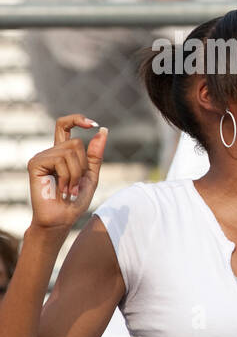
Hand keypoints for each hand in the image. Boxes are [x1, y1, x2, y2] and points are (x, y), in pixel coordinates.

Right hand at [28, 114, 106, 230]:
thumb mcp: (91, 174)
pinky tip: (62, 189)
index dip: (77, 119)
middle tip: (76, 183)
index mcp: (62, 153)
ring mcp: (41, 157)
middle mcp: (50, 152)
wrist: (63, 217)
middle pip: (77, 143)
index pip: (64, 126)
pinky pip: (60, 160)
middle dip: (83, 165)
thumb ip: (96, 154)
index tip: (93, 124)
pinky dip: (67, 176)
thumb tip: (102, 130)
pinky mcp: (35, 163)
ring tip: (69, 188)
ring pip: (71, 151)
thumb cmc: (76, 199)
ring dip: (76, 174)